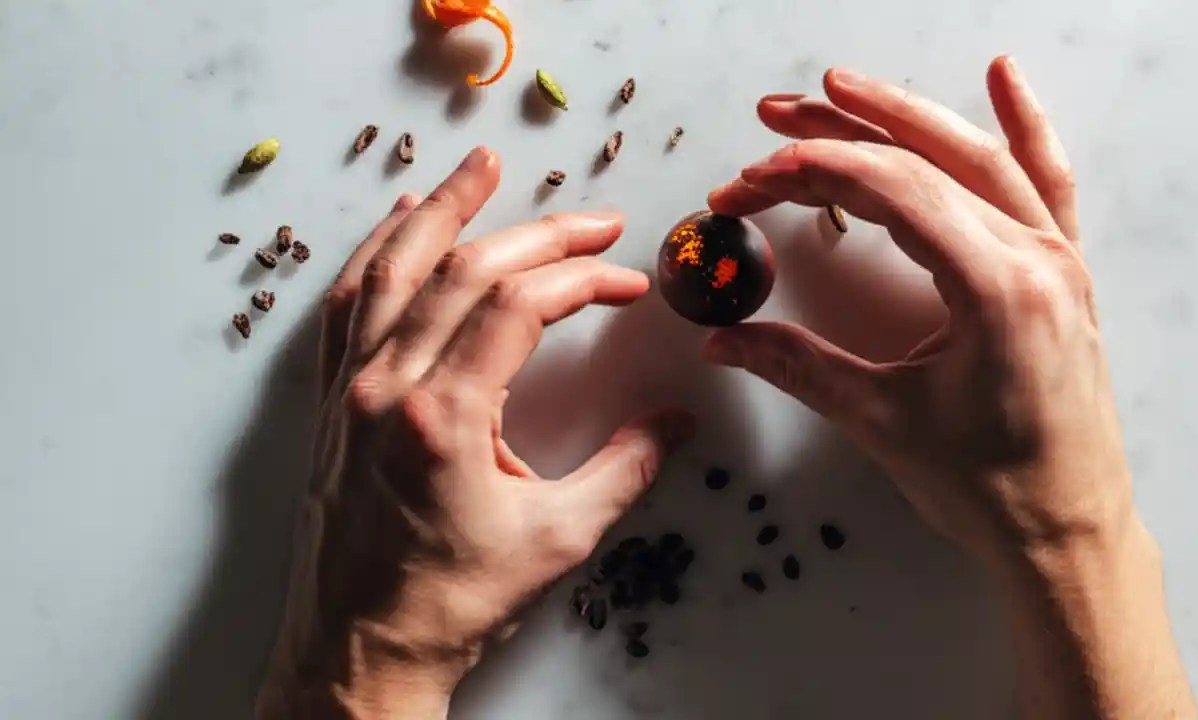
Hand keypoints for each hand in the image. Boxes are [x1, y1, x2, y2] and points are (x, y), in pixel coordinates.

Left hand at [257, 148, 693, 719]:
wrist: (359, 649)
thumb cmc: (450, 602)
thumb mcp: (558, 539)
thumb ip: (625, 470)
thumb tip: (674, 424)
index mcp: (443, 417)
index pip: (519, 308)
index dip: (582, 278)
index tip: (626, 279)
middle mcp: (386, 387)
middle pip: (463, 272)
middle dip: (537, 234)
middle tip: (593, 218)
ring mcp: (348, 389)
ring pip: (392, 269)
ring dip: (441, 210)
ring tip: (478, 166)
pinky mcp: (329, 402)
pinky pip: (346, 304)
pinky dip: (376, 253)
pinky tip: (398, 224)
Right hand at [706, 58, 1133, 563]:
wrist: (1068, 532)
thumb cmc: (989, 488)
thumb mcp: (884, 422)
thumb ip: (798, 366)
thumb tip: (722, 340)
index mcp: (998, 290)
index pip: (897, 191)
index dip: (815, 170)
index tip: (755, 175)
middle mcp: (1037, 259)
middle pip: (931, 160)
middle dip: (845, 130)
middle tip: (775, 114)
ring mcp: (1058, 260)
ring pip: (981, 157)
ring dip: (907, 115)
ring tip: (842, 85)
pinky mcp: (1062, 272)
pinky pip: (1047, 181)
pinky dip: (1025, 126)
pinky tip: (1003, 78)